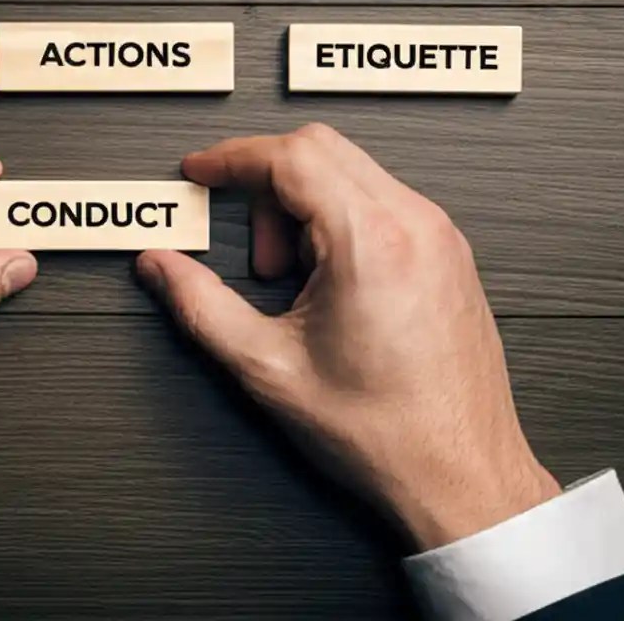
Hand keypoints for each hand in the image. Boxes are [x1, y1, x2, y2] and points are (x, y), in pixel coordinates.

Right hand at [137, 124, 560, 550]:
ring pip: (351, 174)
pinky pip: (381, 203)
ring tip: (289, 281)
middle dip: (265, 184)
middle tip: (248, 249)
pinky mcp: (449, 255)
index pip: (289, 157)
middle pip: (320, 150)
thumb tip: (163, 268)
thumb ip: (200, 306)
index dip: (230, 159)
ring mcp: (440, 238)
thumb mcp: (268, 367)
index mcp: (371, 241)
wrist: (460, 475)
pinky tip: (325, 284)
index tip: (201, 172)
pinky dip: (338, 222)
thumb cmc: (386, 432)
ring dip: (303, 207)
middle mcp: (415, 225)